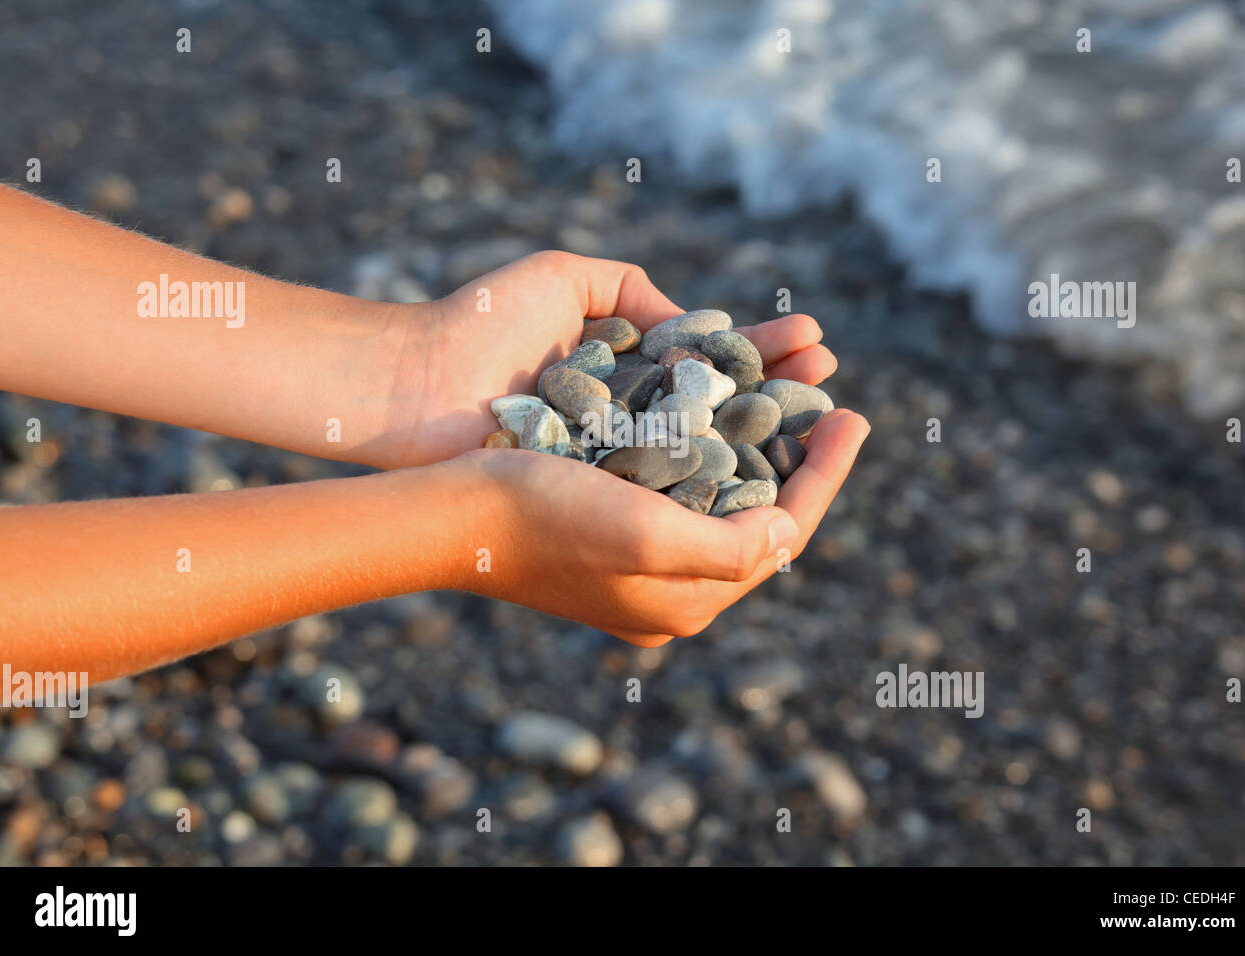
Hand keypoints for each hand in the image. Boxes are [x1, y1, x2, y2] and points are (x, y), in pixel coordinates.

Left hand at [368, 250, 838, 467]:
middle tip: (832, 375)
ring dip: (772, 434)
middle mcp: (627, 430)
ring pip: (714, 458)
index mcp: (625, 378)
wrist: (412, 385)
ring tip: (828, 406)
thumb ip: (635, 291)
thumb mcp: (568, 280)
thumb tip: (696, 326)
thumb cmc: (481, 326)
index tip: (813, 338)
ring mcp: (617, 473)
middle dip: (784, 392)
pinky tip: (776, 463)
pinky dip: (728, 480)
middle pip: (725, 413)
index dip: (765, 354)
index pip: (712, 366)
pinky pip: (679, 498)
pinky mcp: (604, 510)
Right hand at [453, 407, 870, 644]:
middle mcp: (671, 589)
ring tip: (791, 395)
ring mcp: (641, 560)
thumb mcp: (650, 540)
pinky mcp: (614, 526)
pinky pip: (686, 485)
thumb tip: (789, 532)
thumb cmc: (546, 519)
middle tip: (831, 401)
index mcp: (688, 601)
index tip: (856, 416)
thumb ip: (734, 549)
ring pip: (726, 496)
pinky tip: (725, 409)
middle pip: (760, 517)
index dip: (827, 475)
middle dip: (801, 457)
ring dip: (762, 445)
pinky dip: (714, 445)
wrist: (454, 513)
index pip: (783, 536)